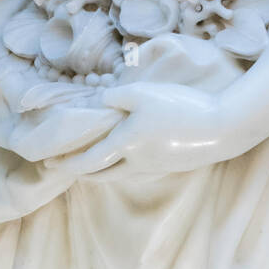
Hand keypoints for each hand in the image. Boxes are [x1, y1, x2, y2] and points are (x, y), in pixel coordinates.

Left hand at [42, 82, 224, 178]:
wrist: (221, 128)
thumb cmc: (180, 107)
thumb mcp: (145, 93)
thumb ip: (118, 96)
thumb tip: (101, 101)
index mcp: (125, 143)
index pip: (87, 158)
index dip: (66, 161)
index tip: (48, 161)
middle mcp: (135, 161)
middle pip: (100, 173)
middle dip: (79, 170)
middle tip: (62, 167)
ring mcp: (153, 166)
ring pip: (118, 174)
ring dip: (99, 172)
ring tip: (89, 165)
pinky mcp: (169, 165)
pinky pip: (135, 171)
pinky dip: (121, 168)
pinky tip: (125, 160)